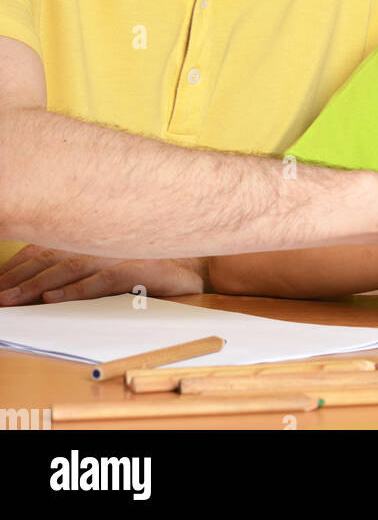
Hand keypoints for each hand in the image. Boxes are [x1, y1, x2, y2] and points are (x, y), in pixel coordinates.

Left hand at [0, 245, 208, 304]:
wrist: (201, 257)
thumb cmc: (154, 257)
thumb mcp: (114, 256)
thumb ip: (82, 260)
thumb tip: (42, 282)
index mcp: (91, 235)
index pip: (44, 249)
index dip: (17, 266)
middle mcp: (102, 239)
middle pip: (49, 257)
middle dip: (18, 278)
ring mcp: (120, 250)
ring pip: (69, 267)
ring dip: (37, 285)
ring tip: (12, 300)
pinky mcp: (139, 266)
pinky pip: (103, 280)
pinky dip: (77, 290)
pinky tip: (56, 300)